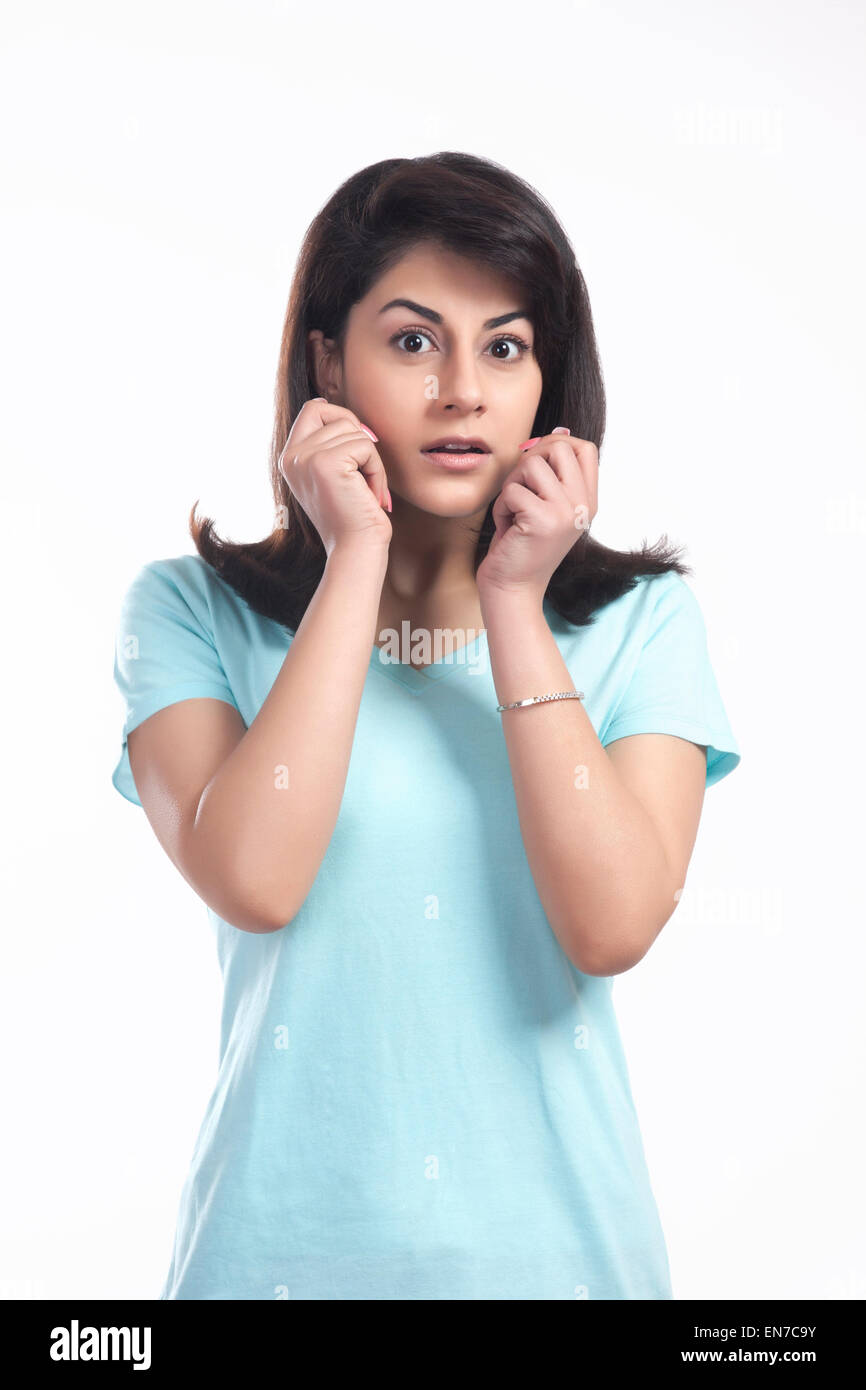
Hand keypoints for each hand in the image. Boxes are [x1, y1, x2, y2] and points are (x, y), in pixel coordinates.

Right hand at [278, 399, 391, 555]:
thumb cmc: (353, 516)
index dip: (341, 418)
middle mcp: (291, 456)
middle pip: (334, 414)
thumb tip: (328, 403)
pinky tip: (370, 494)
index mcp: (289, 458)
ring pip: (354, 431)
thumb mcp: (332, 475)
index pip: (313, 408)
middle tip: (366, 471)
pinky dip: (376, 470)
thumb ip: (327, 443)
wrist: (356, 549)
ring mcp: (305, 458)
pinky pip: (365, 446)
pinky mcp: (325, 463)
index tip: (358, 449)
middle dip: (359, 437)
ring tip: (366, 490)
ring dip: (371, 461)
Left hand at [476, 430, 598, 599]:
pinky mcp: (542, 520)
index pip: (585, 448)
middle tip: (521, 491)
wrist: (513, 589)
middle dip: (529, 463)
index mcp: (589, 501)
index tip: (536, 466)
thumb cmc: (522, 545)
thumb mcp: (547, 506)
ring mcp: (567, 513)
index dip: (556, 445)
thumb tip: (557, 432)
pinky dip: (501, 507)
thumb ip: (554, 473)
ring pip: (531, 465)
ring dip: (512, 486)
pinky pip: (512, 490)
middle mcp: (584, 506)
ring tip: (514, 512)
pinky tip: (508, 528)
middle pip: (559, 447)